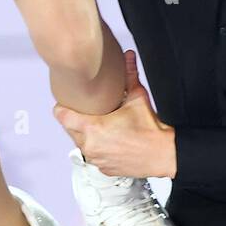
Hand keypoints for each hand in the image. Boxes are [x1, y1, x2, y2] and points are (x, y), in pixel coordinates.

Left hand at [52, 50, 176, 178]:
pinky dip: (97, 147)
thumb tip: (128, 58)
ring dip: (86, 134)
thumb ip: (129, 75)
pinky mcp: (103, 168)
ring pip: (81, 143)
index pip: (62, 117)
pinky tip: (109, 139)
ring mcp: (96, 159)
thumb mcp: (138, 98)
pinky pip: (93, 155)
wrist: (163, 154)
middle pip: (70, 129)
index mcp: (93, 128)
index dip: (62, 107)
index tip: (65, 102)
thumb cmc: (150, 131)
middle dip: (77, 120)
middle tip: (88, 111)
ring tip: (100, 125)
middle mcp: (91, 146)